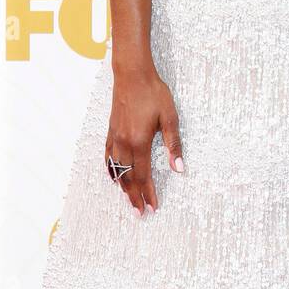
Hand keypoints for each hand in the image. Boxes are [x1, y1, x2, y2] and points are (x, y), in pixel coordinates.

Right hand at [105, 70, 183, 214]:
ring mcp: (115, 138)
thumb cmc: (153, 93)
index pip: (143, 175)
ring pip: (117, 170)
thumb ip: (173, 144)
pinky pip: (108, 157)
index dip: (148, 193)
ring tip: (129, 201)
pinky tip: (114, 178)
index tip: (152, 207)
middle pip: (129, 178)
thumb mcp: (170, 117)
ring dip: (123, 188)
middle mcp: (124, 144)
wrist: (132, 75)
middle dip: (135, 197)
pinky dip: (111, 171)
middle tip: (140, 214)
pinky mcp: (110, 131)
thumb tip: (180, 168)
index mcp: (139, 142)